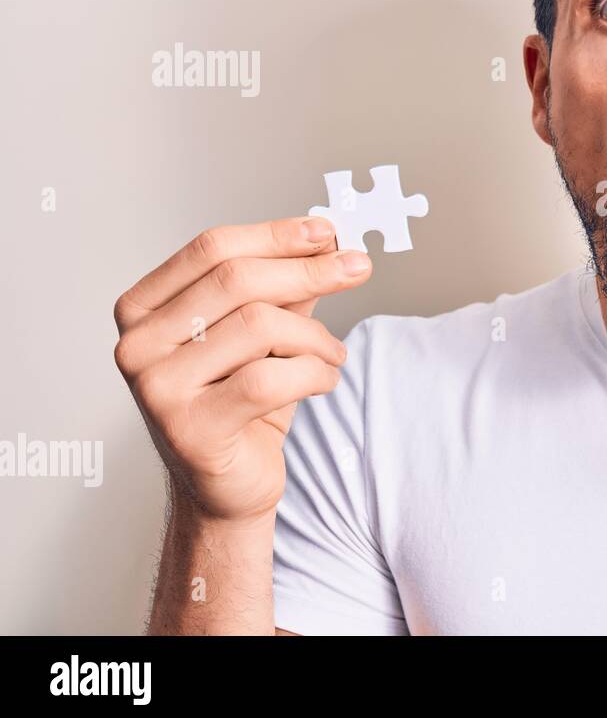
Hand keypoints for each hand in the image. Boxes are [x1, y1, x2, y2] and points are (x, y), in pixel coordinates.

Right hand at [113, 216, 371, 523]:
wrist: (228, 485)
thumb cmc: (243, 402)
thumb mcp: (263, 332)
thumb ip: (285, 285)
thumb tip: (328, 238)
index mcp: (143, 308)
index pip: (211, 248)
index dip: (276, 235)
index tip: (329, 232)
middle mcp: (137, 344)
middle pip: (236, 279)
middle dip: (309, 271)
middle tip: (358, 269)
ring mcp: (155, 389)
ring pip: (259, 325)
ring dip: (315, 337)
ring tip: (333, 354)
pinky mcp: (190, 430)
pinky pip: (269, 379)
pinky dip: (313, 373)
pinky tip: (324, 380)